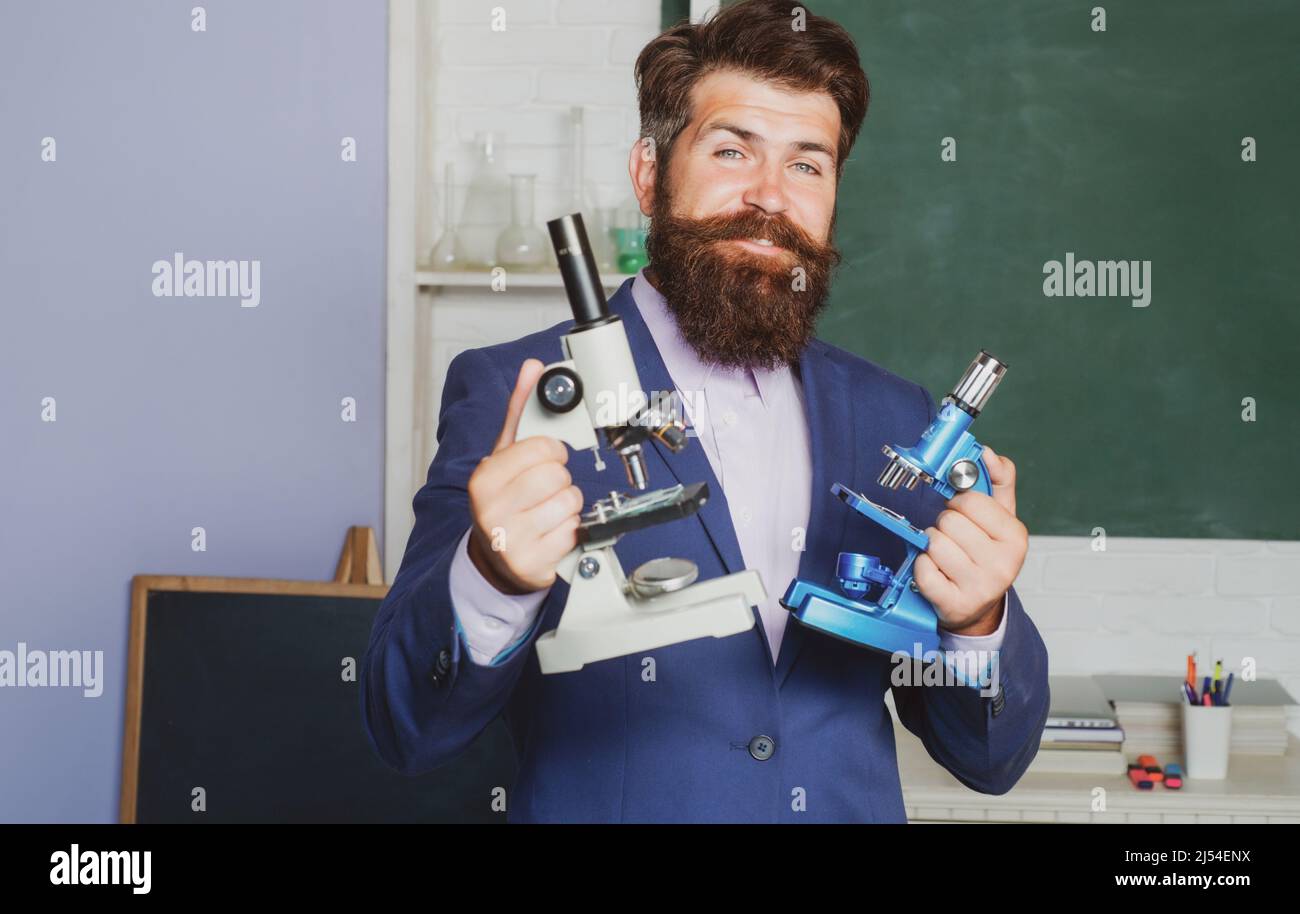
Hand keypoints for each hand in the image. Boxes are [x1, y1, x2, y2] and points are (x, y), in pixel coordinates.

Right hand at [465, 358, 583, 594]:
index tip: (544, 460)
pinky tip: (550, 532)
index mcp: (484, 478)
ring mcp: (511, 540)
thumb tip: (532, 368)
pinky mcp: (533, 564)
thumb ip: (519, 411)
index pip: (543, 448)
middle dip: (559, 480)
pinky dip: (570, 531)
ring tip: (546, 511)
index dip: (552, 452)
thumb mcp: (503, 456)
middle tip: (544, 490)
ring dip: (567, 506)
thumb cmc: (503, 500)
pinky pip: (574, 532)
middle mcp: (492, 510)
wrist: (494, 559)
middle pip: (558, 475)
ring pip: (571, 502)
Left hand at [913, 444, 1026, 635]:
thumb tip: (987, 452)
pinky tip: (937, 573)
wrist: (979, 606)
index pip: (971, 501)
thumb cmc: (986, 555)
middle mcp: (1003, 564)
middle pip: (949, 522)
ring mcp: (980, 587)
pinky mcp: (955, 604)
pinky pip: (922, 569)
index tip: (964, 514)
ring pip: (933, 544)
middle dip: (944, 526)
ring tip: (946, 558)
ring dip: (931, 547)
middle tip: (955, 540)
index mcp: (1016, 537)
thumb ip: (998, 480)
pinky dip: (922, 567)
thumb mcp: (1000, 518)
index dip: (959, 503)